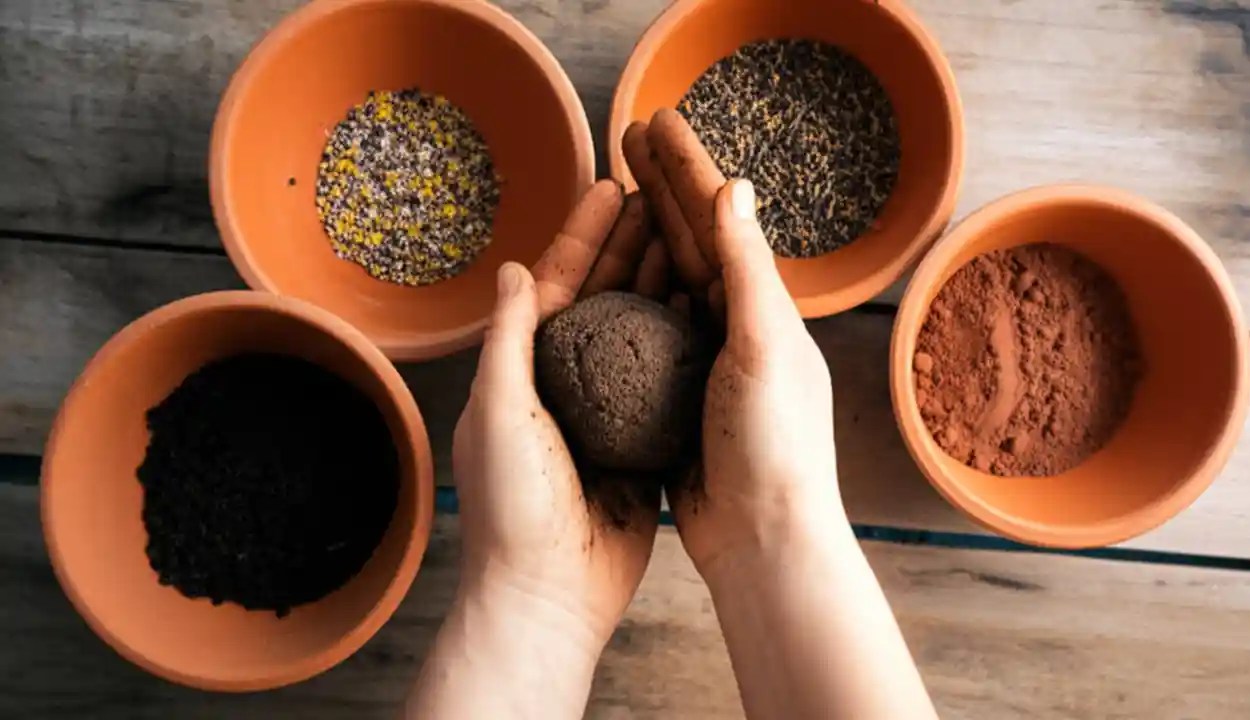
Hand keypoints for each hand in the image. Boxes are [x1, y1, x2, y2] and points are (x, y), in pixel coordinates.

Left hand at [450, 179, 668, 649]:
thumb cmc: (513, 505)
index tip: (613, 187)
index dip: (583, 234)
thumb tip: (511, 266)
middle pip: (600, 299)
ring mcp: (603, 412)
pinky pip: (664, 381)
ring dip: (659, 286)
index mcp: (521, 370)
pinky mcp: (638, 442)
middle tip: (663, 198)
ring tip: (691, 238)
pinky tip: (710, 309)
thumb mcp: (499, 410)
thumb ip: (509, 338)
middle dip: (628, 248)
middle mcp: (562, 384)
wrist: (550, 593)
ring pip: (636, 333)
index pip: (553, 284)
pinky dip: (683, 343)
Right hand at [624, 111, 936, 719]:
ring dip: (641, 236)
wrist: (763, 537)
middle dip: (660, 187)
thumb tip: (734, 186)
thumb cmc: (774, 443)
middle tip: (624, 138)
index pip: (717, 219)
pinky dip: (627, 299)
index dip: (685, 167)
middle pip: (691, 242)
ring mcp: (705, 363)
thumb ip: (747, 267)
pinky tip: (603, 280)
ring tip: (610, 195)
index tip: (654, 121)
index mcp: (761, 307)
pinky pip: (646, 335)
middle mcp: (736, 328)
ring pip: (666, 283)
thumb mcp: (763, 345)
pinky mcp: (676, 399)